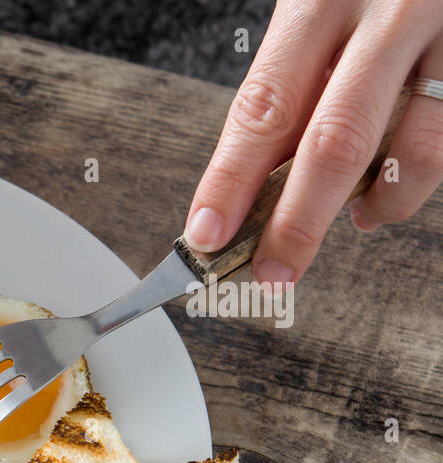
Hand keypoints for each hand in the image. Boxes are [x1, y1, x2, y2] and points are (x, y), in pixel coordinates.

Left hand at [183, 0, 442, 286]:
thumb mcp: (319, 4)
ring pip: (416, 149)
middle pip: (334, 141)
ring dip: (381, 203)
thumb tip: (256, 186)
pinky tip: (400, 177)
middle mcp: (390, 10)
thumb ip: (295, 82)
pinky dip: (419, 174)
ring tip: (362, 217)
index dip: (230, 182)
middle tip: (271, 273)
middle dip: (297, 223)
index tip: (205, 236)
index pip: (264, 108)